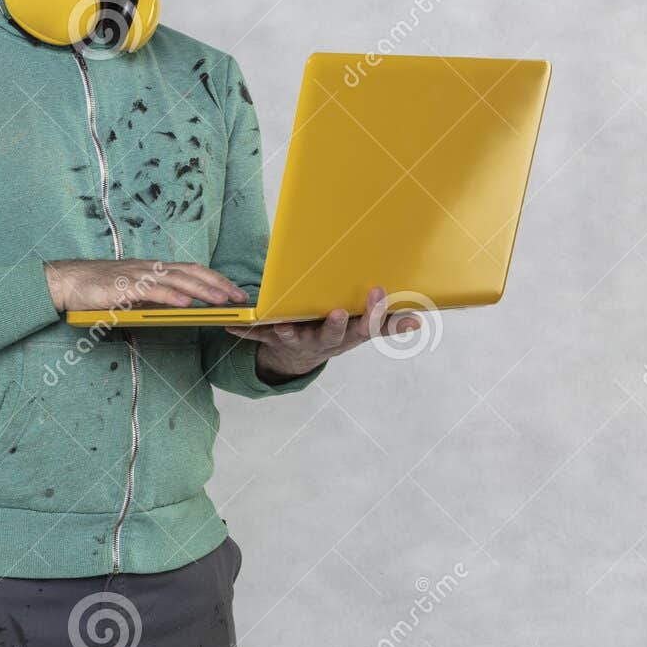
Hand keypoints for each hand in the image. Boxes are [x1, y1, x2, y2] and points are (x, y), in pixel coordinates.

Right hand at [43, 258, 248, 312]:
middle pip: (192, 272)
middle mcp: (150, 268)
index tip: (236, 291)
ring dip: (201, 289)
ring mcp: (137, 275)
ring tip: (221, 300)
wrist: (66, 281)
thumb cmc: (100, 289)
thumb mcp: (136, 294)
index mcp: (155, 270)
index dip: (217, 279)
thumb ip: (158, 298)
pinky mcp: (122, 286)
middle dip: (218, 284)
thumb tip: (184, 306)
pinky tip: (185, 303)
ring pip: (176, 279)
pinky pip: (150, 290)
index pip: (193, 270)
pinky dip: (170, 296)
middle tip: (239, 297)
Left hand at [225, 286, 424, 379]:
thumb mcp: (363, 329)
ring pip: (293, 337)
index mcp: (347, 334)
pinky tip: (230, 326)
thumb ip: (387, 323)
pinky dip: (244, 331)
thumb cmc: (336, 333)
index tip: (376, 290)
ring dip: (287, 331)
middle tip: (337, 312)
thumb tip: (417, 321)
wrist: (300, 357)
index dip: (372, 311)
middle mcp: (323, 340)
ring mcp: (297, 339)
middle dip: (333, 325)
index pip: (365, 325)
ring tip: (281, 324)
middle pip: (331, 335)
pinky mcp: (272, 339)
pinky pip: (257, 336)